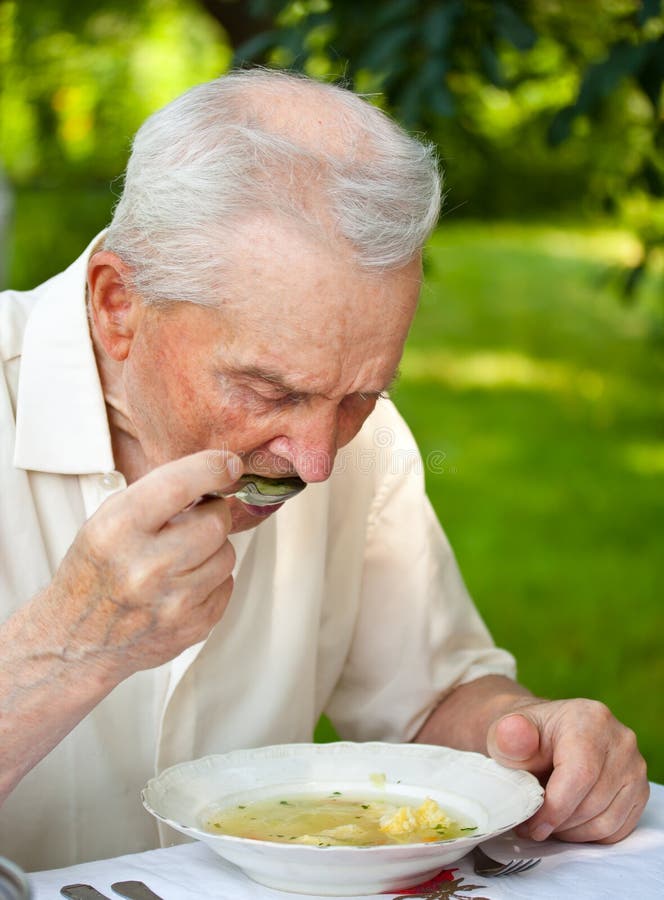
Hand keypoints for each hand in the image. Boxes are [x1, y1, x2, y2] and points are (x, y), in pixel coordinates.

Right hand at [36, 450, 242, 680]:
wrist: (78, 641)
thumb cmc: (94, 575)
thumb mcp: (106, 522)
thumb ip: (155, 495)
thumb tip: (213, 472)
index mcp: (117, 531)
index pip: (177, 485)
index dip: (211, 469)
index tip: (228, 464)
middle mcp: (145, 567)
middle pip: (215, 522)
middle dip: (211, 513)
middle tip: (195, 518)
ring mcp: (172, 601)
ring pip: (226, 553)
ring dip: (212, 548)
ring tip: (183, 555)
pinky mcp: (193, 626)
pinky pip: (226, 584)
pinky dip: (212, 579)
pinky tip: (184, 583)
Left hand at [486, 698, 648, 842]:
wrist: (539, 736)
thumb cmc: (522, 738)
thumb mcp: (505, 734)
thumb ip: (508, 737)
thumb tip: (514, 732)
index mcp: (588, 718)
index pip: (580, 774)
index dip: (555, 808)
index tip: (531, 825)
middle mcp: (620, 739)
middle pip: (593, 802)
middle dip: (559, 822)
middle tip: (533, 824)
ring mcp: (634, 766)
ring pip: (607, 821)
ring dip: (572, 831)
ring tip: (547, 822)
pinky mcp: (638, 790)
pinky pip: (617, 829)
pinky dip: (589, 834)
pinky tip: (567, 821)